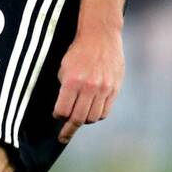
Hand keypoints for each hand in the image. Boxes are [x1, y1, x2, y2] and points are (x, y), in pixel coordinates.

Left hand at [53, 27, 123, 142]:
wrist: (100, 36)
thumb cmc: (78, 51)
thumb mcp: (64, 67)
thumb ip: (64, 88)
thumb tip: (63, 108)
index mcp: (72, 81)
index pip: (62, 110)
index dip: (58, 116)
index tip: (57, 116)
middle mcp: (89, 87)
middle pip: (78, 118)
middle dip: (69, 128)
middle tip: (63, 135)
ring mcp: (104, 89)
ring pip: (92, 118)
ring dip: (84, 121)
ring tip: (78, 118)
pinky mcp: (114, 89)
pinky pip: (105, 111)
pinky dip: (97, 115)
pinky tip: (91, 112)